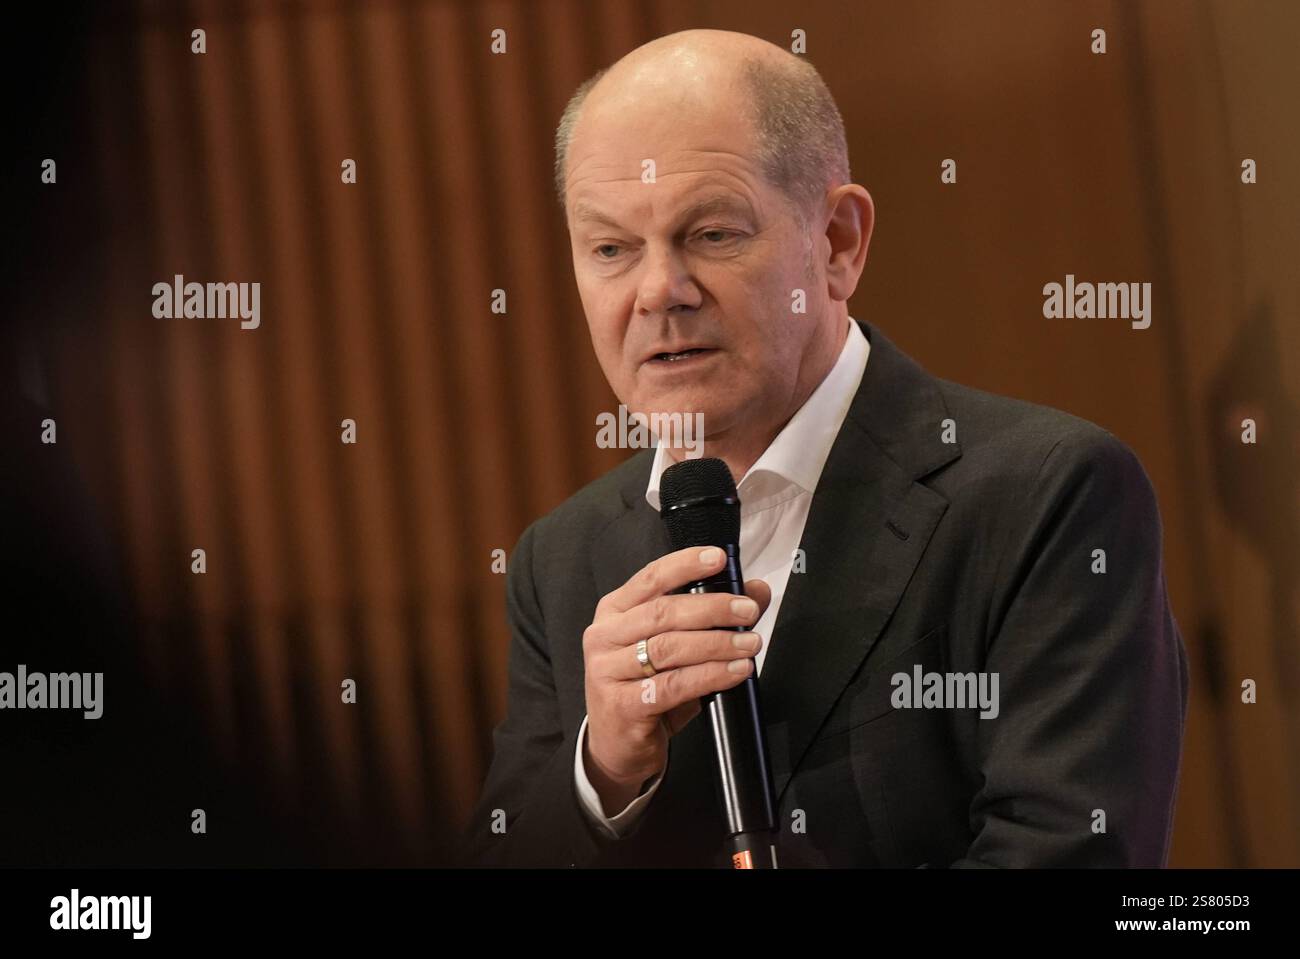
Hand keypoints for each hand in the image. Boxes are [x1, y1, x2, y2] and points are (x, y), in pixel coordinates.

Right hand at [581, 545, 771, 814]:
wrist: (616, 746)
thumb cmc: (647, 688)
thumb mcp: (678, 648)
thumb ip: (713, 616)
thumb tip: (756, 589)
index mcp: (614, 611)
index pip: (650, 578)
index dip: (685, 565)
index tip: (719, 558)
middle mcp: (604, 636)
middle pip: (663, 612)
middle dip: (712, 607)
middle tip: (747, 609)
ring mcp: (607, 671)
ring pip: (669, 648)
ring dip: (717, 643)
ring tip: (750, 642)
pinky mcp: (621, 706)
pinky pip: (673, 685)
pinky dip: (710, 676)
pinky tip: (736, 671)